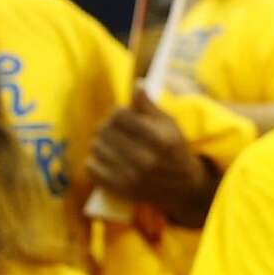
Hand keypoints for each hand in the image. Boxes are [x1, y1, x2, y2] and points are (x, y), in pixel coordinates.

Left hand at [88, 89, 215, 227]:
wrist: (183, 187)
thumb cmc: (174, 149)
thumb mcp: (169, 124)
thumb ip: (149, 106)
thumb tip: (136, 84)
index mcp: (159, 140)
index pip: (119, 114)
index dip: (119, 112)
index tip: (124, 116)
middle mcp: (145, 159)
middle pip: (104, 129)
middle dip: (108, 126)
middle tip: (116, 130)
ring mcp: (131, 177)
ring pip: (95, 147)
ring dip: (100, 142)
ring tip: (111, 144)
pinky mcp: (119, 190)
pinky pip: (90, 167)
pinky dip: (94, 161)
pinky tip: (106, 159)